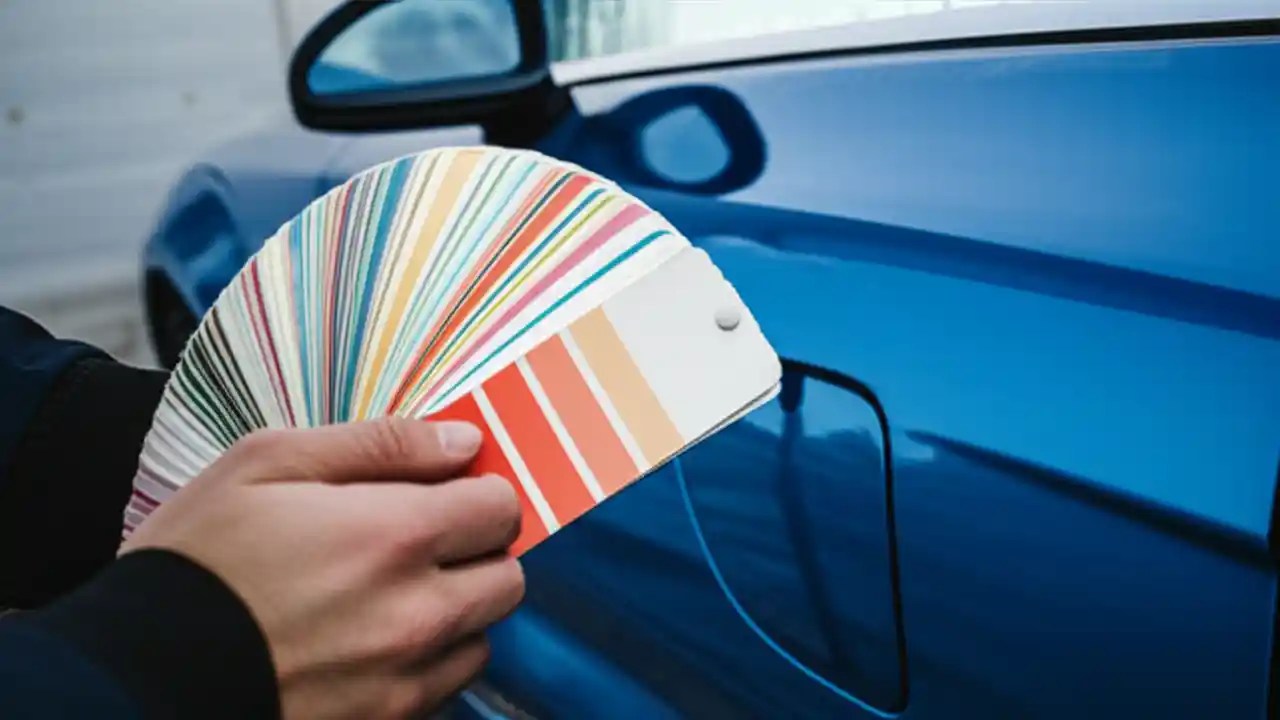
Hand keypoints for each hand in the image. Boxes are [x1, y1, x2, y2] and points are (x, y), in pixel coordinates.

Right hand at [122, 418, 524, 718]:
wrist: (137, 676)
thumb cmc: (195, 560)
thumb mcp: (268, 463)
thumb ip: (380, 444)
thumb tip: (461, 440)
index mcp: (395, 535)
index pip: (501, 507)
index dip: (477, 491)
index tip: (447, 492)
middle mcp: (417, 612)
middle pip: (506, 575)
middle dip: (476, 551)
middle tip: (418, 542)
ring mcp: (405, 677)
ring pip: (482, 634)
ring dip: (456, 610)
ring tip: (389, 596)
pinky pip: (445, 686)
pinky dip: (426, 661)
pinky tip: (372, 642)